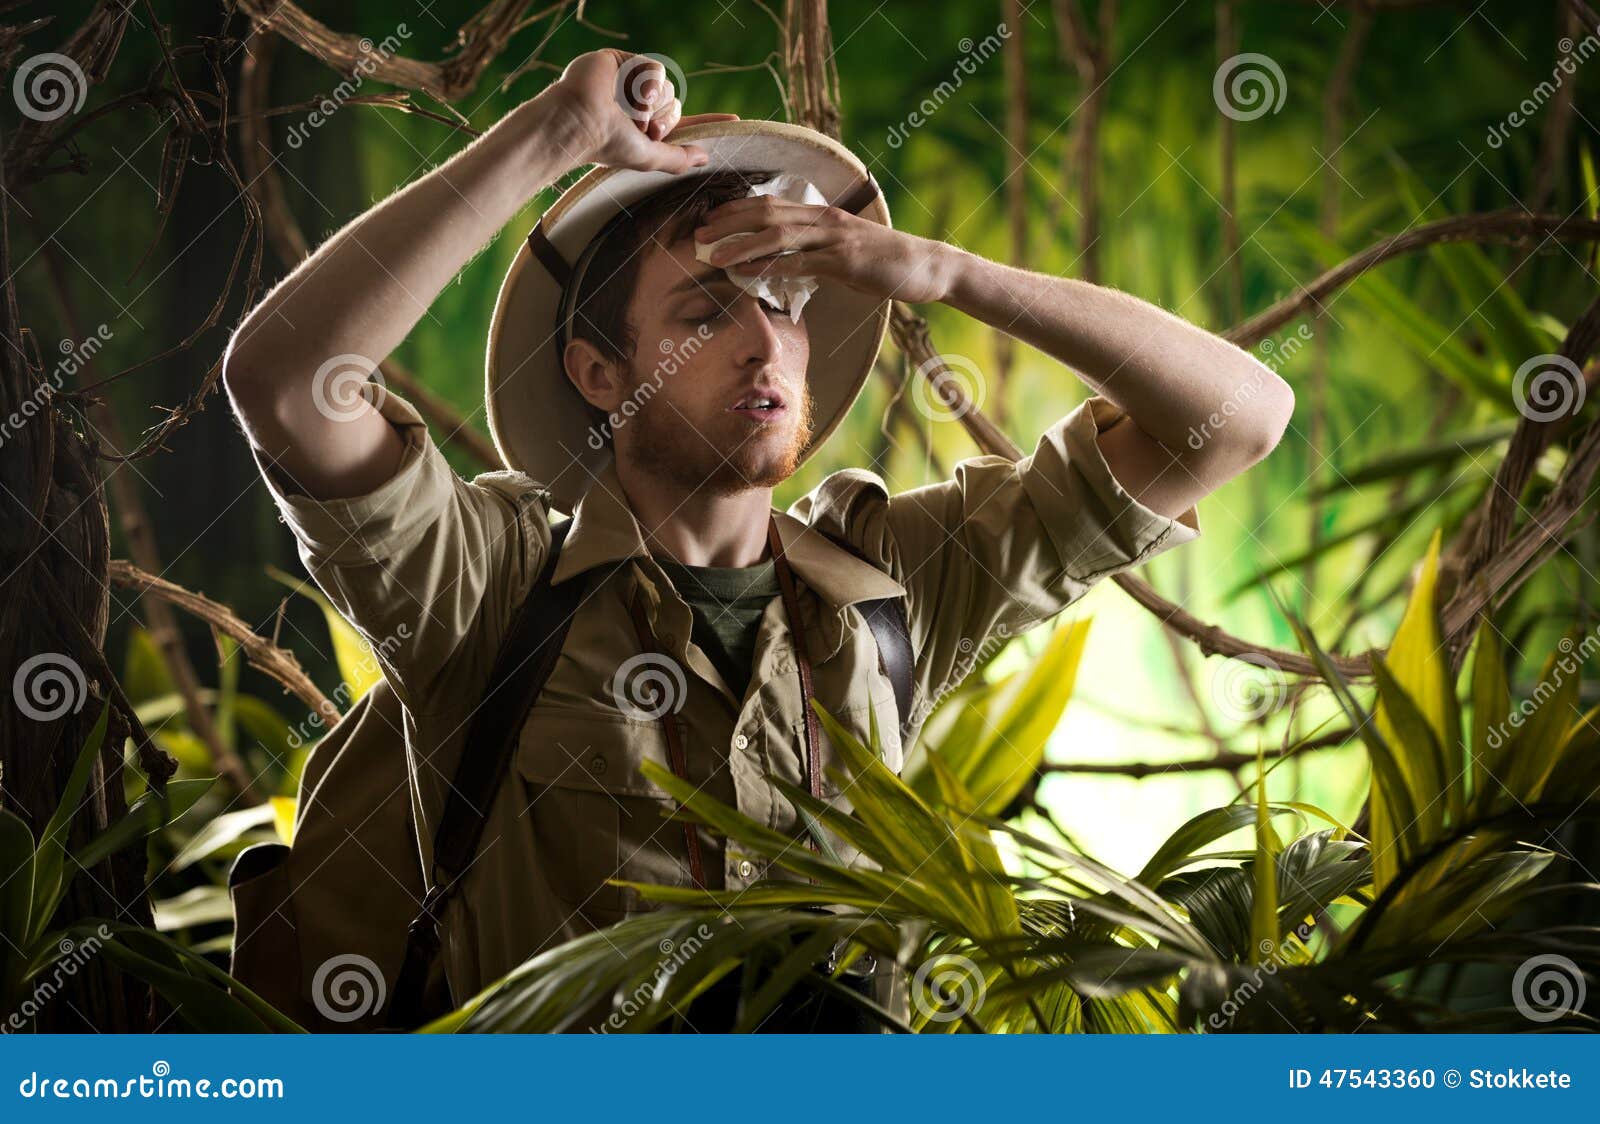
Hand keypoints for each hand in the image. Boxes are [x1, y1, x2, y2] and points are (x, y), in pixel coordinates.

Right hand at [544, 50, 737, 173]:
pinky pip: (654, 68)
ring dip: (653, 104)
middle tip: (645, 130)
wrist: (579, 122)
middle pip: (676, 105)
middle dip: (665, 120)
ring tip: (629, 114)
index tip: (735, 120)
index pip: (684, 123)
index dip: (709, 121)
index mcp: (644, 127)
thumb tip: (705, 158)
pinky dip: (646, 83)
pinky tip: (627, 92)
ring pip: (668, 87)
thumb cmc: (607, 145)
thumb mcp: (648, 157)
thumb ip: (677, 158)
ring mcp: (630, 82)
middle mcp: (638, 105)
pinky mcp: (623, 61)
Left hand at [692, 196, 953, 304]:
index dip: (735, 210)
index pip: (769, 204)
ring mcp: (834, 238)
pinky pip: (802, 263)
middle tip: (699, 234)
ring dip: (742, 245)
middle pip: (766, 212)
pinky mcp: (845, 261)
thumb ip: (812, 252)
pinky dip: (773, 268)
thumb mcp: (842, 252)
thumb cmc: (882, 262)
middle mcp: (823, 219)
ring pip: (778, 234)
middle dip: (728, 222)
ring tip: (715, 255)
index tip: (708, 220)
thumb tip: (782, 263)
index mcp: (820, 214)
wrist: (924, 266)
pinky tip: (751, 275)